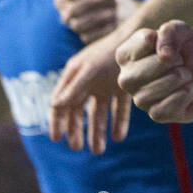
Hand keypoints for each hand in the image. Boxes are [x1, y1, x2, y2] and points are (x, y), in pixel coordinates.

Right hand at [49, 29, 131, 152]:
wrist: (137, 42)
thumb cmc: (108, 53)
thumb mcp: (89, 70)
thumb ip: (74, 88)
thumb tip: (55, 105)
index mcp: (74, 77)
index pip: (60, 102)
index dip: (57, 120)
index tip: (56, 138)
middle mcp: (88, 83)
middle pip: (78, 111)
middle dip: (76, 130)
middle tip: (76, 148)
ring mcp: (105, 87)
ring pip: (98, 114)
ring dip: (97, 132)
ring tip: (98, 151)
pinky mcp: (123, 90)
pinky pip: (118, 110)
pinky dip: (118, 123)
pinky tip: (118, 137)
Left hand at [54, 0, 140, 43]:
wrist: (142, 14)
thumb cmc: (112, 1)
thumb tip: (58, 0)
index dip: (62, 0)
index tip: (61, 5)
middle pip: (72, 10)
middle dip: (65, 15)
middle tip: (65, 18)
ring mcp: (113, 15)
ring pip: (77, 25)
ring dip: (74, 26)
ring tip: (77, 25)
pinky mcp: (114, 32)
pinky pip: (86, 37)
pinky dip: (84, 35)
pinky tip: (89, 32)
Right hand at [116, 20, 192, 123]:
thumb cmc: (188, 50)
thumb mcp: (181, 30)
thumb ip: (170, 31)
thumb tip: (164, 56)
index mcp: (125, 55)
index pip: (146, 40)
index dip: (168, 40)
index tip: (171, 45)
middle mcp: (126, 78)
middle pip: (158, 63)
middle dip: (178, 60)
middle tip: (180, 64)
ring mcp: (140, 99)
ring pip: (168, 82)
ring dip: (186, 76)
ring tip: (185, 76)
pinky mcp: (156, 115)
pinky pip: (175, 101)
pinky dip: (189, 92)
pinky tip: (189, 89)